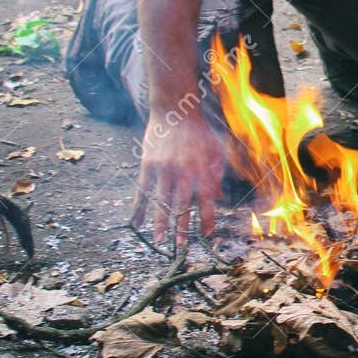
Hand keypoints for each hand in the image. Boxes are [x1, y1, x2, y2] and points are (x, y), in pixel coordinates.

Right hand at [132, 114, 224, 249]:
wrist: (174, 110)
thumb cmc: (198, 132)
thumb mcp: (215, 151)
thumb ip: (217, 175)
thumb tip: (220, 198)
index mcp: (202, 169)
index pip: (207, 199)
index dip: (207, 218)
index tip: (207, 236)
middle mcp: (183, 171)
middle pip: (182, 204)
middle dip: (183, 227)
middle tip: (182, 247)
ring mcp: (163, 169)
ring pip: (161, 201)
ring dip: (161, 223)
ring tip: (159, 241)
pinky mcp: (147, 166)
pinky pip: (142, 192)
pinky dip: (139, 209)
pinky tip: (136, 224)